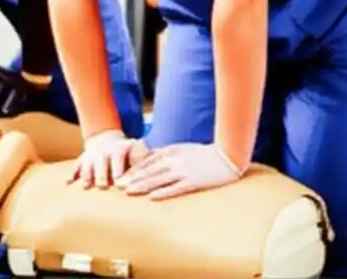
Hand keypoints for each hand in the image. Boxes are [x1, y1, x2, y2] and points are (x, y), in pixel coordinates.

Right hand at [70, 129, 148, 188]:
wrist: (105, 139)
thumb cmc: (127, 151)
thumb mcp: (137, 149)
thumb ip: (145, 157)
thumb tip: (158, 164)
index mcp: (118, 151)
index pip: (118, 160)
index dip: (118, 171)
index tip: (120, 184)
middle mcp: (102, 153)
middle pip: (100, 164)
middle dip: (101, 175)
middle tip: (103, 185)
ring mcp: (90, 157)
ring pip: (86, 167)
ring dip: (86, 176)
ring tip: (86, 186)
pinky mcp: (81, 162)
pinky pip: (74, 168)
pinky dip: (71, 175)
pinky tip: (67, 183)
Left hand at [116, 142, 243, 199]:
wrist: (228, 155)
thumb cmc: (205, 154)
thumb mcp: (183, 148)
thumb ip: (167, 153)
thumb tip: (149, 157)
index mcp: (173, 151)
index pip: (148, 161)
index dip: (133, 170)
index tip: (121, 177)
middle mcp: (176, 160)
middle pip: (150, 170)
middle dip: (132, 178)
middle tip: (118, 186)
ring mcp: (185, 171)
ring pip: (159, 178)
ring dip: (142, 185)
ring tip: (129, 192)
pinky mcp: (194, 181)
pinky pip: (176, 188)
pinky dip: (163, 192)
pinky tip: (152, 197)